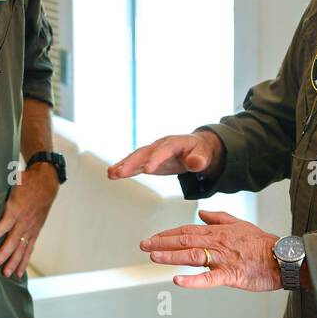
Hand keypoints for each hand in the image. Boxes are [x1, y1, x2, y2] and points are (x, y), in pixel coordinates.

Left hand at [0, 161, 59, 277]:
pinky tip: (19, 272)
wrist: (47, 182)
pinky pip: (29, 249)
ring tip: (6, 273)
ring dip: (14, 262)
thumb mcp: (11, 183)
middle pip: (12, 241)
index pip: (4, 225)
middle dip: (2, 255)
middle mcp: (24, 222)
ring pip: (21, 249)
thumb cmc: (27, 182)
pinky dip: (25, 261)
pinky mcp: (35, 232)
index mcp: (16, 209)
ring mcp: (30, 229)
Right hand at [107, 130, 222, 179]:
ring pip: (136, 157)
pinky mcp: (148, 160)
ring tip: (111, 173)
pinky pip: (135, 164)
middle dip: (132, 162)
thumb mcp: (204, 154)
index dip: (156, 159)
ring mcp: (153, 152)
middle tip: (120, 172)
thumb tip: (195, 163)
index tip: (147, 170)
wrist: (196, 148)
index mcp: (175, 143)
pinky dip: (124, 169)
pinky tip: (112, 174)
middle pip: (145, 153)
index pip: (164, 150)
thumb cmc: (201, 151)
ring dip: (124, 165)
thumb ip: (200, 159)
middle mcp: (160, 145)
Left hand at [140, 209, 280, 290]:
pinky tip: (178, 281)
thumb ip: (219, 217)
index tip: (153, 237)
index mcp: (218, 232)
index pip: (188, 230)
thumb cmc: (262, 244)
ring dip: (171, 256)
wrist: (283, 258)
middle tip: (144, 246)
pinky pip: (209, 278)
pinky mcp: (230, 275)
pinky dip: (192, 280)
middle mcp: (217, 244)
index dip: (168, 234)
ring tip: (154, 257)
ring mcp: (223, 259)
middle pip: (185, 241)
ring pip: (192, 256)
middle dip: (162, 243)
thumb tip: (201, 213)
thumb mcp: (240, 224)